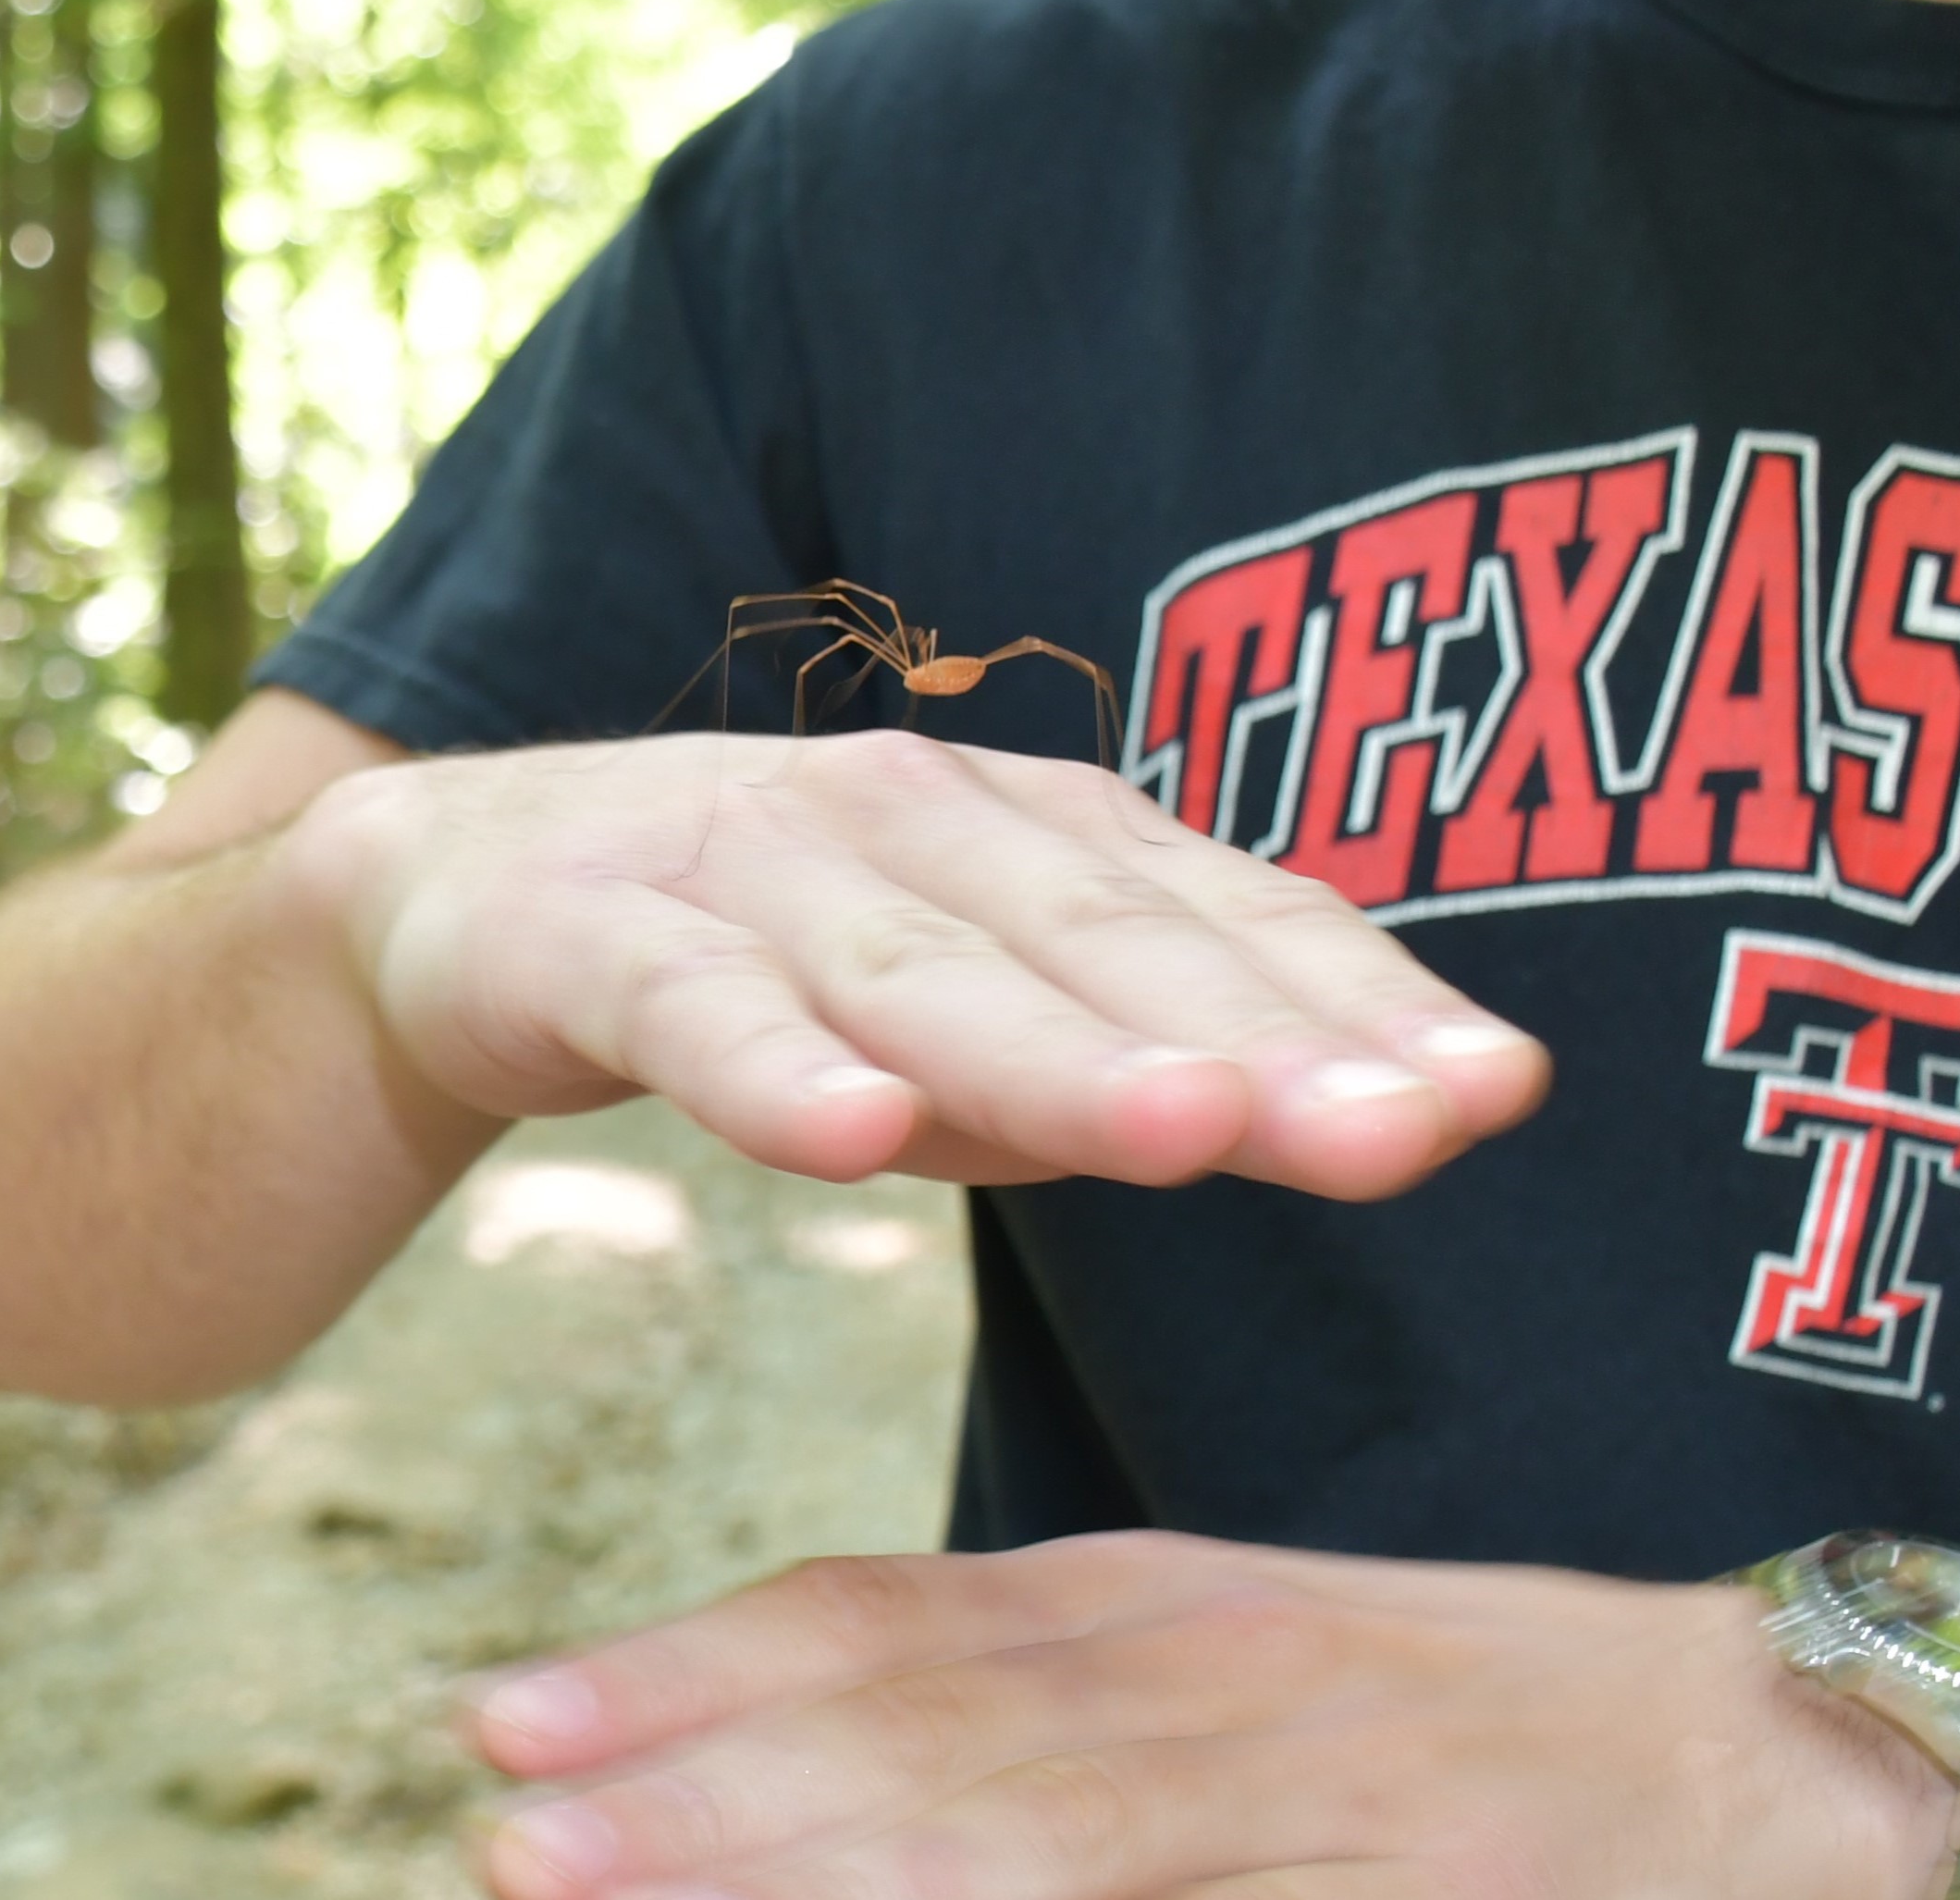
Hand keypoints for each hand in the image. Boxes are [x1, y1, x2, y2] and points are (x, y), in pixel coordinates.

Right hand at [282, 731, 1548, 1198]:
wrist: (459, 900)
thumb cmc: (775, 968)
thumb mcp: (972, 1027)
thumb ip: (1120, 1067)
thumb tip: (1325, 1117)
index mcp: (1033, 833)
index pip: (1228, 918)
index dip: (1364, 1002)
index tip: (1500, 1095)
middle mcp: (914, 818)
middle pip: (1110, 941)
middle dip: (1265, 1042)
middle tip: (1405, 1132)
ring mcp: (749, 860)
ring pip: (926, 967)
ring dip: (1060, 1052)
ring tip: (1189, 1135)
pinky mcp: (587, 928)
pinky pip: (690, 1004)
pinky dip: (771, 1065)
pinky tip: (852, 1140)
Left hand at [464, 1533, 1957, 1899]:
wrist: (1811, 1750)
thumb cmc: (1523, 1711)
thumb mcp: (1288, 1653)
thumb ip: (1099, 1692)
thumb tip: (873, 1749)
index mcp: (1193, 1610)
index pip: (908, 1630)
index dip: (708, 1670)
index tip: (521, 1711)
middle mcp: (1232, 1685)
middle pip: (929, 1732)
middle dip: (699, 1776)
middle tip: (494, 1802)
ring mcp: (1321, 1805)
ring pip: (1026, 1838)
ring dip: (803, 1855)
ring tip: (589, 1872)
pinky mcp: (1411, 1891)